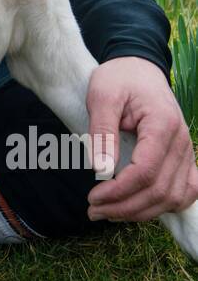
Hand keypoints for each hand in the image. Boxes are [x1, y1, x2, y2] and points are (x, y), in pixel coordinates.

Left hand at [86, 56, 197, 221]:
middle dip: (125, 207)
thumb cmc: (119, 79)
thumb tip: (100, 170)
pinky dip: (166, 206)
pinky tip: (139, 208)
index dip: (119, 191)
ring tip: (110, 212)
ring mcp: (187, 152)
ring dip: (142, 212)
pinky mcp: (185, 159)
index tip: (93, 197)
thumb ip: (102, 132)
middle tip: (93, 210)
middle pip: (160, 191)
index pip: (146, 172)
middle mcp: (182, 142)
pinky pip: (186, 191)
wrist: (140, 68)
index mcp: (162, 125)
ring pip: (174, 198)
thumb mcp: (102, 96)